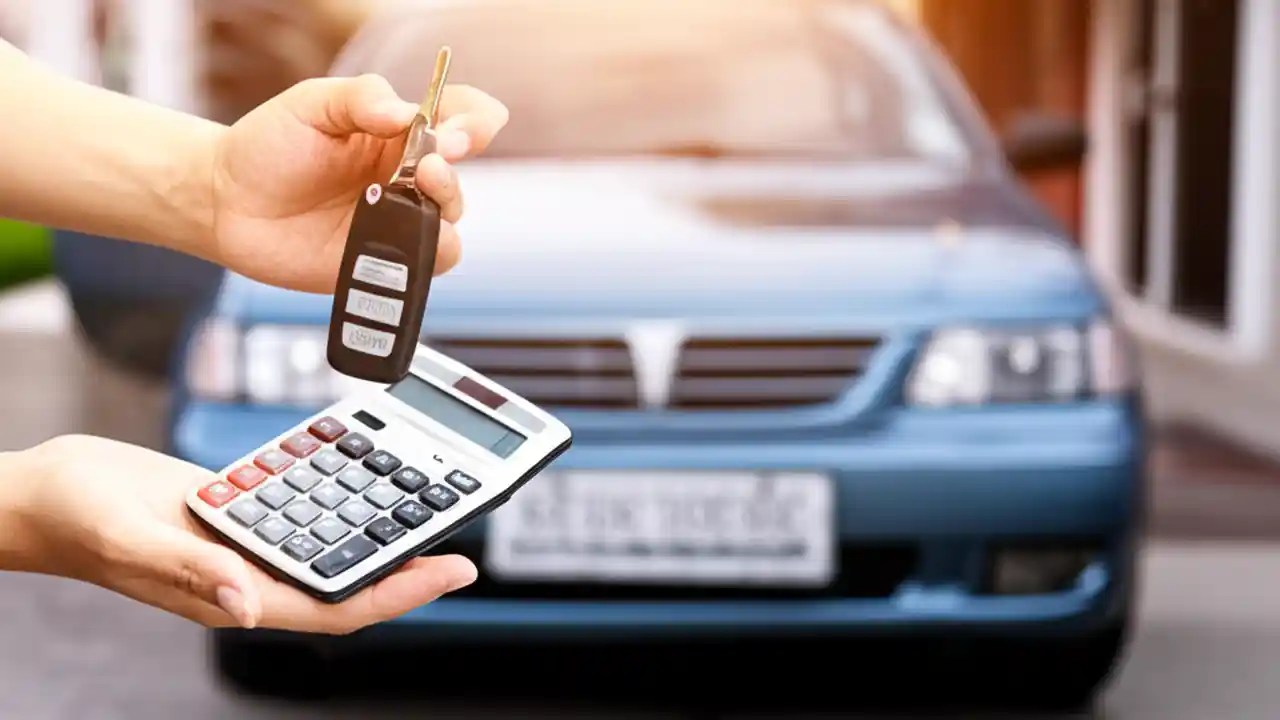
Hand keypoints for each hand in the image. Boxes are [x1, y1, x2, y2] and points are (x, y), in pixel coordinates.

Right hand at [11, 435, 476, 633]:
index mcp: (233, 597)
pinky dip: (334, 494)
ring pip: (328, 543)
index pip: (336, 607)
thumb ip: (188, 569)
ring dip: (376, 526)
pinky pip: (300, 509)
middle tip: (461, 524)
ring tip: (427, 499)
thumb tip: (247, 603)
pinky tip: (361, 471)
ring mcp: (244, 547)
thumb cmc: (72, 519)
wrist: (44, 493)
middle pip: (347, 577)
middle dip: (407, 559)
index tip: (454, 568)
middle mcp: (249, 577)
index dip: (400, 592)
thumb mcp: (129, 536)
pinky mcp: (236, 516)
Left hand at [209, 74, 507, 292]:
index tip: (451, 134)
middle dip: (452, 172)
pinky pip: (426, 263)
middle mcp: (406, 175)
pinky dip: (425, 254)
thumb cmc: (267, 147)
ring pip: (451, 220)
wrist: (226, 203)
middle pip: (460, 173)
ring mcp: (398, 219)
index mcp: (398, 132)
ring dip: (444, 210)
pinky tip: (397, 241)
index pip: (462, 118)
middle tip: (430, 167)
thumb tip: (408, 114)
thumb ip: (361, 97)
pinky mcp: (384, 259)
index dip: (473, 123)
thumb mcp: (309, 103)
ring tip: (409, 201)